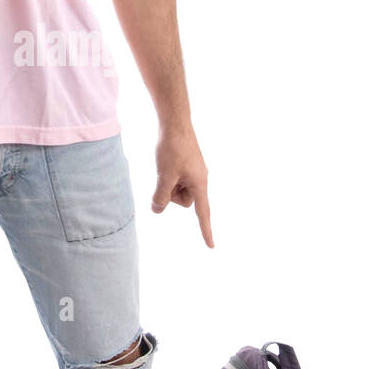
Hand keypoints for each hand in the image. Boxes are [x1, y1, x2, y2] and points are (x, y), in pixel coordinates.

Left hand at [151, 123, 214, 247]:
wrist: (175, 122)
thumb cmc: (172, 148)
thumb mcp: (164, 175)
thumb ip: (161, 196)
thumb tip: (157, 210)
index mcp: (200, 184)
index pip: (203, 213)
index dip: (205, 230)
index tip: (211, 246)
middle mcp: (200, 179)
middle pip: (184, 201)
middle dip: (172, 194)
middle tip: (165, 175)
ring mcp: (194, 172)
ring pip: (178, 190)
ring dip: (169, 184)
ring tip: (165, 166)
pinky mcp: (187, 165)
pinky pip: (177, 179)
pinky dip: (169, 176)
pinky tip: (165, 162)